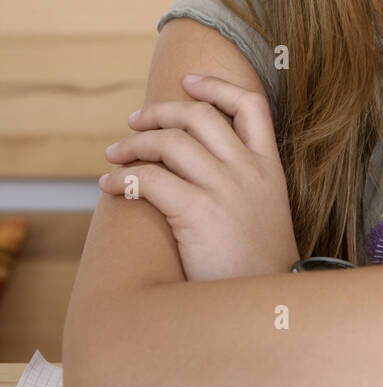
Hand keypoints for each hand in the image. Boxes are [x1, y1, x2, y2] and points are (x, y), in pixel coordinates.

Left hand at [99, 74, 297, 281]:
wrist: (266, 304)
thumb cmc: (257, 264)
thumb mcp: (265, 209)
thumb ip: (243, 179)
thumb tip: (195, 159)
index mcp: (269, 166)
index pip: (251, 104)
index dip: (216, 86)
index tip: (187, 82)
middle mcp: (249, 170)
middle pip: (199, 115)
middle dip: (160, 112)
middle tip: (134, 121)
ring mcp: (225, 189)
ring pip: (169, 142)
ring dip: (133, 144)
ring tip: (113, 155)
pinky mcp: (198, 213)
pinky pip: (149, 179)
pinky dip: (123, 178)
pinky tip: (110, 186)